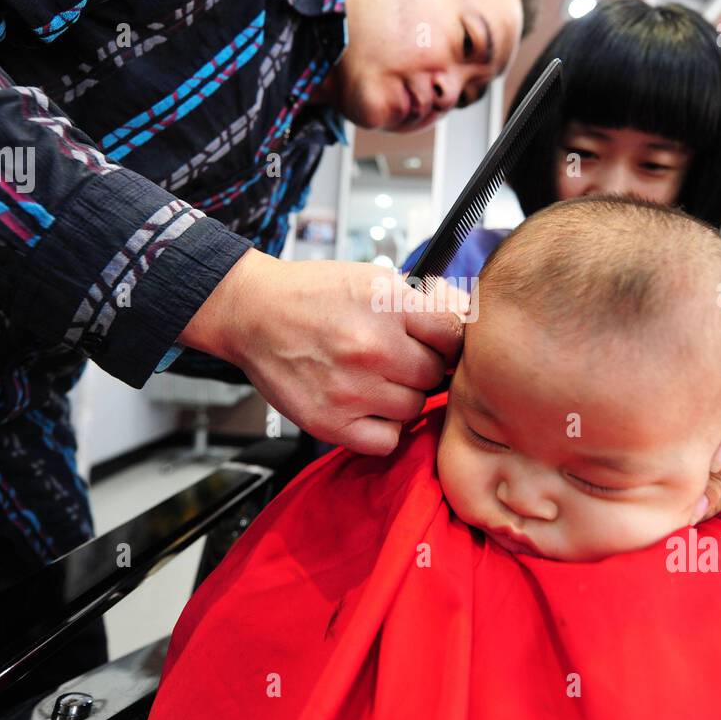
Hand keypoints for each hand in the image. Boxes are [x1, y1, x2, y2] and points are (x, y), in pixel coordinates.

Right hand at [178, 250, 467, 454]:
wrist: (253, 313)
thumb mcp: (373, 278)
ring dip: (401, 397)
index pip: (453, 334)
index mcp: (387, 306)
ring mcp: (352, 389)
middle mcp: (372, 348)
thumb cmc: (313, 295)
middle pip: (435, 375)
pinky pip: (386, 440)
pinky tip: (367, 406)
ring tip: (375, 378)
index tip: (436, 343)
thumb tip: (467, 318)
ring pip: (413, 408)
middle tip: (397, 358)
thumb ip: (422, 302)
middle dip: (422, 367)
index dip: (447, 340)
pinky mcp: (330, 422)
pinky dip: (383, 428)